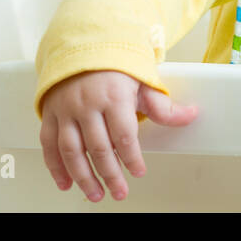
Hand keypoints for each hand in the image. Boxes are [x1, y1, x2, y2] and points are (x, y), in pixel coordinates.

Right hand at [39, 69, 197, 201]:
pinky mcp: (50, 114)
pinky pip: (49, 144)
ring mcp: (66, 110)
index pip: (124, 135)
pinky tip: (65, 183)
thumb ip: (163, 105)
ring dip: (83, 177)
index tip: (139, 172)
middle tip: (119, 192)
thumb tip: (190, 115)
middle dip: (110, 174)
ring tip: (95, 194)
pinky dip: (55, 167)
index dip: (132, 157)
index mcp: (114, 96)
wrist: (84, 46)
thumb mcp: (143, 81)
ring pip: (72, 150)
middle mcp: (87, 104)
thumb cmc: (116, 65)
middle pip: (99, 147)